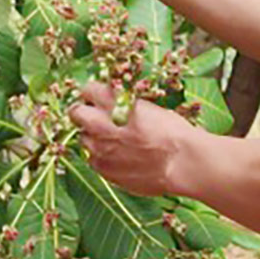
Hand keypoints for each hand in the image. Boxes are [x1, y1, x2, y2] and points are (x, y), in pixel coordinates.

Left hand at [67, 80, 195, 197]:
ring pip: (83, 138)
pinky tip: (117, 156)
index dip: (93, 94)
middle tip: (95, 117)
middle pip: (76, 113)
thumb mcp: (149, 107)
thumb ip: (125, 105)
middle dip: (84, 113)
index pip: (88, 90)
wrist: (183, 163)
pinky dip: (100, 156)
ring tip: (110, 140)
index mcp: (113, 101)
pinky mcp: (103, 169)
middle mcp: (100, 123)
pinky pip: (92, 159)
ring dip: (93, 136)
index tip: (97, 98)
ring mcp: (99, 148)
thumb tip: (114, 103)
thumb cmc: (173, 132)